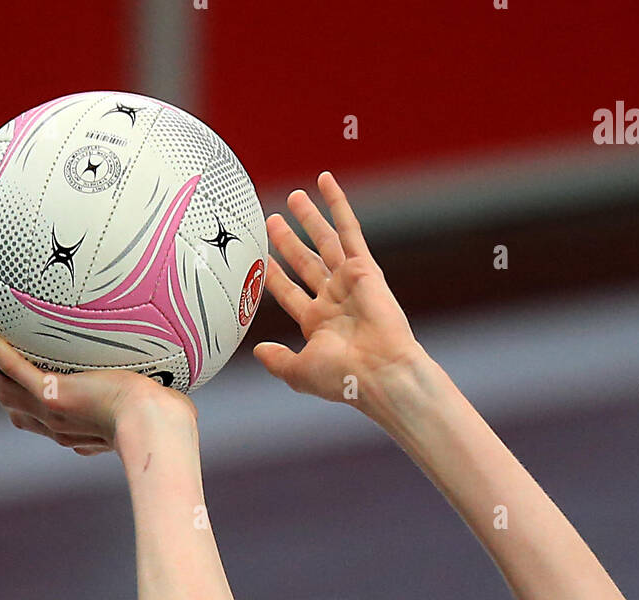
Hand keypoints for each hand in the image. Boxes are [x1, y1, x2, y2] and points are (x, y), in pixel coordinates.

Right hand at [0, 317, 183, 453]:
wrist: (157, 429)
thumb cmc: (170, 424)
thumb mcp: (162, 410)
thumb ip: (162, 402)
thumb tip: (181, 396)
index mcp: (89, 434)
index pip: (60, 427)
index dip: (45, 416)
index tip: (42, 405)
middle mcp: (66, 428)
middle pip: (23, 415)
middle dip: (4, 397)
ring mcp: (54, 413)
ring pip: (5, 391)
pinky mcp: (50, 395)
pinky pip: (11, 366)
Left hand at [253, 171, 421, 406]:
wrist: (380, 372)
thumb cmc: (342, 379)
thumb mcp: (299, 372)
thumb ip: (278, 360)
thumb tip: (258, 352)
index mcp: (318, 324)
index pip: (290, 293)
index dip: (274, 277)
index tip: (259, 260)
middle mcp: (333, 301)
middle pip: (305, 263)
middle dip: (288, 243)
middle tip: (272, 220)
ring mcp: (349, 283)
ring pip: (324, 242)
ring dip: (309, 219)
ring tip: (293, 197)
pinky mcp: (364, 268)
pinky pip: (348, 229)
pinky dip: (337, 204)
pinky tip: (326, 182)